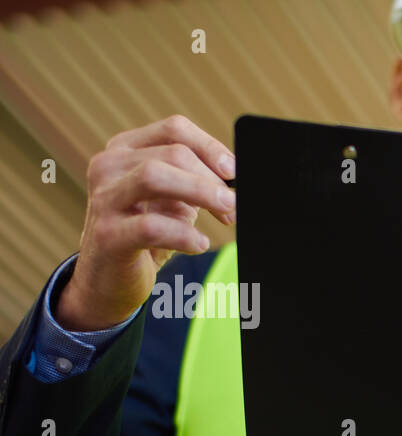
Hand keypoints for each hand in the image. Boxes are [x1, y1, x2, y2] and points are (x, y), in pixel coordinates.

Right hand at [59, 115, 236, 331]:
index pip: (174, 129)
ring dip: (201, 193)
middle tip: (234, 204)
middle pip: (172, 153)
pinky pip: (151, 226)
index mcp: (125, 149)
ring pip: (154, 177)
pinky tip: (200, 244)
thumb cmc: (145, 232)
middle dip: (212, 178)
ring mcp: (104, 198)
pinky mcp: (107, 234)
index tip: (234, 173)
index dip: (212, 148)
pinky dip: (184, 234)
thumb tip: (237, 178)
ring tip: (226, 215)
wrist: (108, 278)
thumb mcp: (172, 199)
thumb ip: (196, 181)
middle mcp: (109, 166)